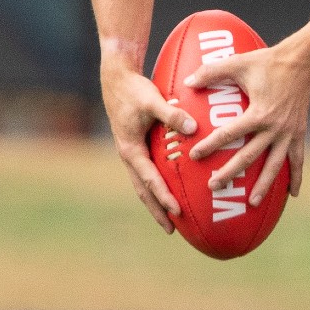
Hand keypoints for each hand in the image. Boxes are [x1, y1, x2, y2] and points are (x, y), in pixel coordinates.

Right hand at [98, 59, 196, 232]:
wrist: (116, 79)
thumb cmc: (134, 90)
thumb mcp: (152, 101)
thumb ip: (172, 115)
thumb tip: (194, 129)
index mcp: (131, 149)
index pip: (149, 180)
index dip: (163, 196)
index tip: (177, 211)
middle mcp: (130, 155)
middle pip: (143, 190)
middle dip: (157, 210)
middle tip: (172, 230)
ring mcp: (132, 153)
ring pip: (144, 184)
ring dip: (156, 201)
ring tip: (171, 219)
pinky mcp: (137, 146)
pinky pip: (147, 172)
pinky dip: (156, 185)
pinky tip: (170, 190)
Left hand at [184, 39, 309, 207]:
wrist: (302, 61)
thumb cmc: (267, 62)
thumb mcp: (238, 63)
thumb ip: (211, 72)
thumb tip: (187, 82)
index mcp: (258, 112)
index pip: (229, 134)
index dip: (210, 145)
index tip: (194, 155)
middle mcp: (274, 127)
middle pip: (249, 156)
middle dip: (230, 173)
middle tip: (213, 187)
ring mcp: (288, 133)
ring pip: (274, 165)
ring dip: (264, 186)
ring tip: (252, 203)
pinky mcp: (299, 134)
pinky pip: (298, 160)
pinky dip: (296, 177)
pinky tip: (291, 195)